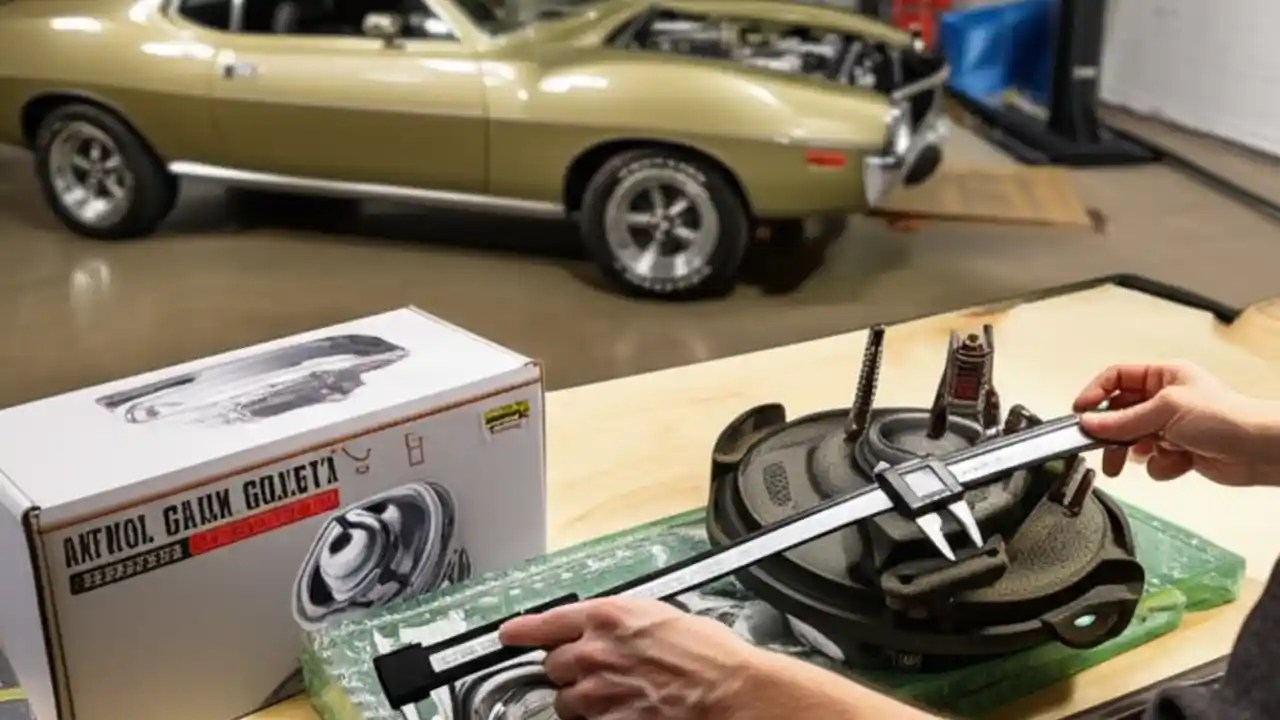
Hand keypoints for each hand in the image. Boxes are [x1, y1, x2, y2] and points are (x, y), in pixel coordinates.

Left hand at [498, 597, 755, 719]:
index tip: (509, 634)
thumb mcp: (661, 618)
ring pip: (566, 702)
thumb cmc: (710, 656)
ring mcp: (597, 693)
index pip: (546, 622)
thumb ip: (621, 624)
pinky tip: (624, 714)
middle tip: (598, 675)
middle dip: (570, 671)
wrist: (731, 692)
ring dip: (582, 702)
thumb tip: (607, 631)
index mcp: (607, 618)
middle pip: (553, 666)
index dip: (523, 630)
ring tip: (616, 699)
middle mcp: (594, 653)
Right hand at [1073, 362, 1279, 485]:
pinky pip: (1154, 460)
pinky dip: (1162, 465)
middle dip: (1111, 432)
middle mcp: (1165, 399)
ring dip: (1133, 453)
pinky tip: (1178, 462)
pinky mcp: (1180, 450)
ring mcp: (1171, 426)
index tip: (1080, 413)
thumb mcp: (1166, 410)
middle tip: (1097, 446)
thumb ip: (1123, 420)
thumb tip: (1089, 422)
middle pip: (1120, 413)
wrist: (1260, 450)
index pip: (1116, 378)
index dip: (1095, 394)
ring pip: (1133, 440)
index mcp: (1163, 376)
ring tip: (1127, 463)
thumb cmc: (1227, 418)